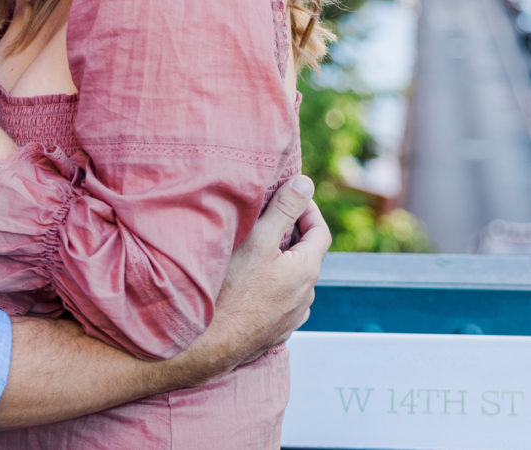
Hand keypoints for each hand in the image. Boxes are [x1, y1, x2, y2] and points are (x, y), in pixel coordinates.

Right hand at [178, 175, 329, 381]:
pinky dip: (273, 287)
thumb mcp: (257, 240)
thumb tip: (306, 184)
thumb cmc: (230, 291)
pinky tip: (250, 284)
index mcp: (306, 271)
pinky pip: (281, 303)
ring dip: (282, 264)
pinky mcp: (275, 334)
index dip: (308, 210)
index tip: (291, 199)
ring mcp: (291, 319)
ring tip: (256, 252)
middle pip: (307, 256)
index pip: (321, 232)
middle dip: (292, 235)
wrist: (209, 346)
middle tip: (268, 221)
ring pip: (293, 281)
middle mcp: (306, 297)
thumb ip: (284, 210)